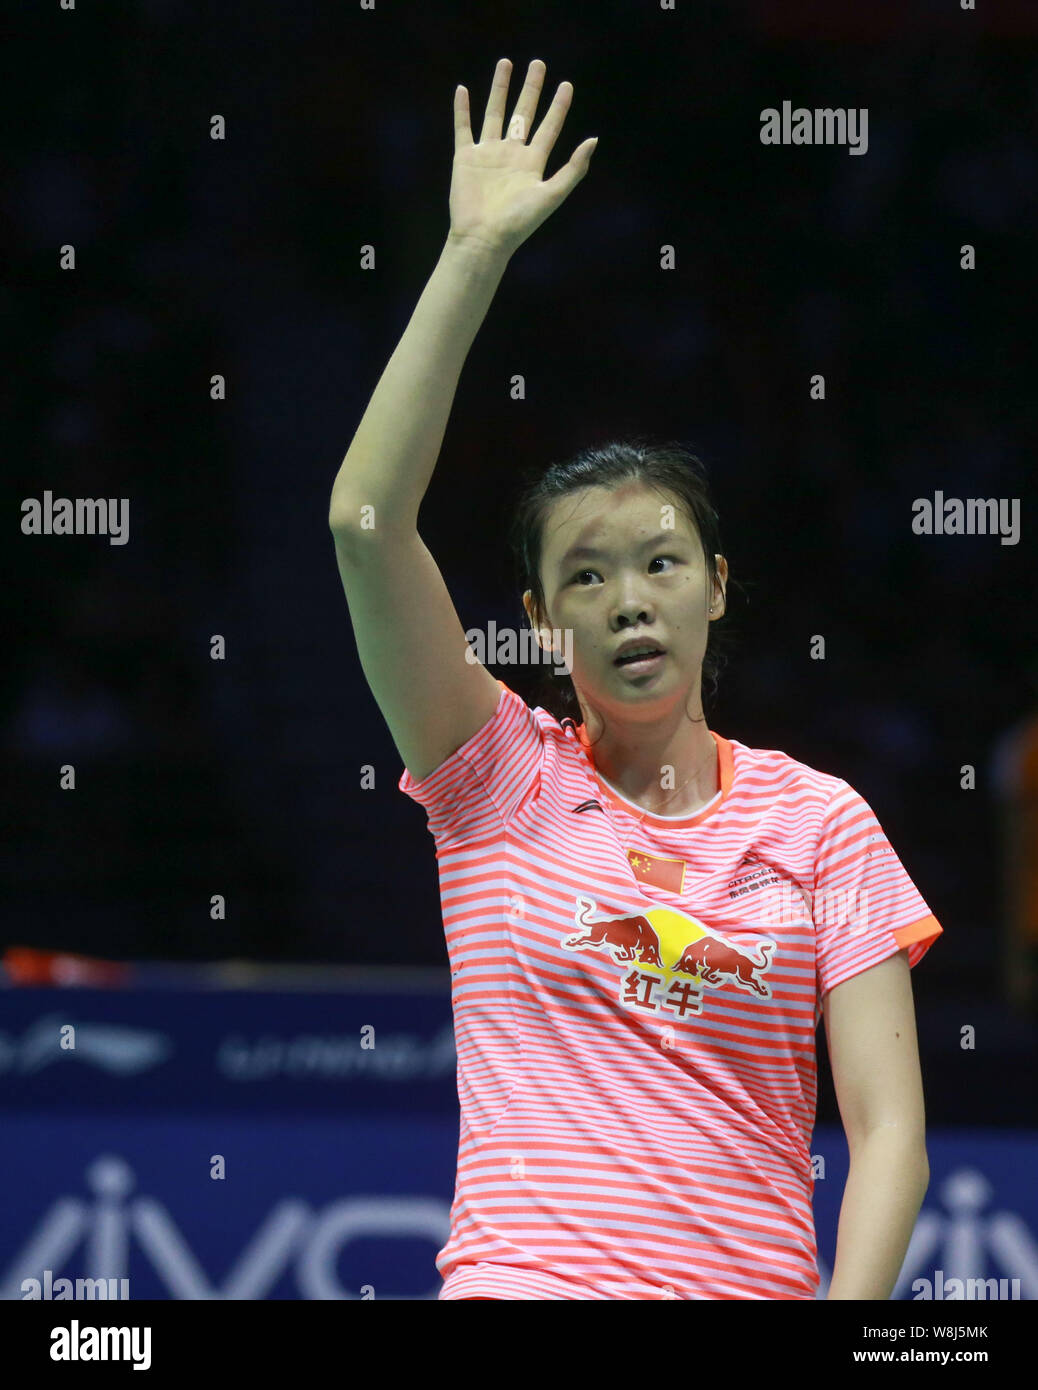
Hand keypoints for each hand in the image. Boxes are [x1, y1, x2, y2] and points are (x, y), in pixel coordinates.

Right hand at [448, 58, 596, 258]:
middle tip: (538, 64)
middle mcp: (511, 155)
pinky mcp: (465, 159)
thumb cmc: (519, 223)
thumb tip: (594, 140)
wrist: (483, 238)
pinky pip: (463, 129)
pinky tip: (463, 90)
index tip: (566, 85)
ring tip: (506, 63)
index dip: (559, 106)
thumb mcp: (552, 194)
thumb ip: (573, 169)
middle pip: (524, 113)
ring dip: (500, 88)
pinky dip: (462, 110)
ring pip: (495, 113)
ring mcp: (488, 155)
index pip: (549, 127)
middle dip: (531, 89)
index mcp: (533, 163)